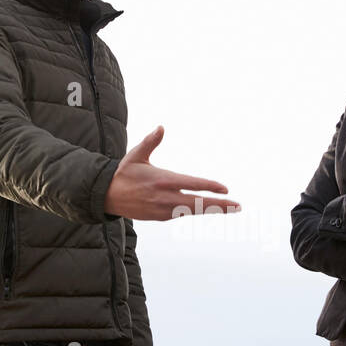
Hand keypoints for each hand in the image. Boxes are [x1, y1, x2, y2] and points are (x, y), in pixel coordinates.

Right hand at [104, 126, 239, 219]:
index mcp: (163, 180)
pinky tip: (208, 207)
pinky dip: (195, 210)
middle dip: (220, 205)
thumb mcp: (136, 155)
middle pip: (198, 203)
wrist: (107, 197)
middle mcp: (165, 197)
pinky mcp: (161, 217)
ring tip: (231, 208)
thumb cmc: (124, 173)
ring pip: (193, 211)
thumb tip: (161, 127)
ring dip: (212, 209)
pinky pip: (182, 214)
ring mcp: (164, 210)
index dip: (210, 187)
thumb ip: (151, 141)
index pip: (192, 184)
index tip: (225, 188)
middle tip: (238, 205)